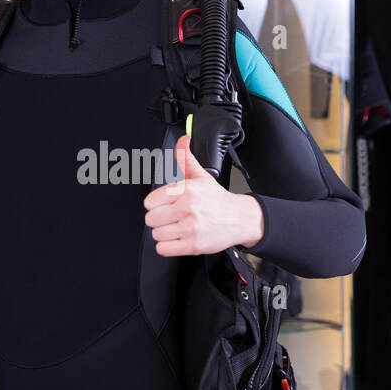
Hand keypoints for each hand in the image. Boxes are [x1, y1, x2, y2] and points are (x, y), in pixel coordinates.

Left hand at [143, 135, 264, 255]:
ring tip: (177, 227)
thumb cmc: (218, 199)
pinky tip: (178, 238)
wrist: (240, 218)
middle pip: (150, 219)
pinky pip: (164, 249)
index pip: (149, 202)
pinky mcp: (193, 245)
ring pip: (156, 234)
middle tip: (172, 217)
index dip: (156, 204)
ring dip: (164, 233)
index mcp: (186, 190)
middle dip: (159, 219)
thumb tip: (183, 140)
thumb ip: (186, 158)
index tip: (166, 205)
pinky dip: (167, 246)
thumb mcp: (201, 176)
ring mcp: (190, 228)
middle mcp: (188, 208)